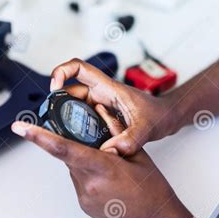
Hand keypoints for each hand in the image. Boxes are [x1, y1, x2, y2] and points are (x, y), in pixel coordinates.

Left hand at [11, 121, 198, 217]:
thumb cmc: (152, 192)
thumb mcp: (137, 155)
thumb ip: (114, 131)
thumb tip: (99, 111)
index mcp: (103, 168)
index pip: (62, 148)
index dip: (38, 136)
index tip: (21, 127)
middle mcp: (88, 184)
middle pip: (69, 154)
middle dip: (77, 143)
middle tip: (99, 145)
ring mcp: (84, 197)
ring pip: (74, 166)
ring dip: (85, 160)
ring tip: (111, 168)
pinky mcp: (83, 204)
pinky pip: (79, 180)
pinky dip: (88, 173)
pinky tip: (108, 179)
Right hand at [49, 58, 178, 155]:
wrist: (168, 117)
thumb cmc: (160, 113)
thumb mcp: (147, 127)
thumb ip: (131, 139)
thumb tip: (111, 150)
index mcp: (108, 87)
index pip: (79, 67)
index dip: (62, 72)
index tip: (54, 86)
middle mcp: (101, 93)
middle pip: (70, 89)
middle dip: (57, 101)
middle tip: (50, 117)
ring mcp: (101, 103)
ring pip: (75, 104)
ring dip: (66, 115)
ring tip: (59, 130)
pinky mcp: (102, 115)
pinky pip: (82, 116)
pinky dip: (75, 125)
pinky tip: (74, 139)